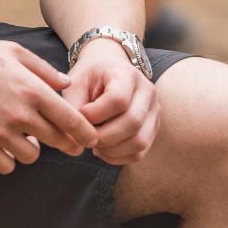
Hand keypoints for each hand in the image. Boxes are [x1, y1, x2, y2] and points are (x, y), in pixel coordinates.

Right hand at [0, 38, 96, 173]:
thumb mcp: (14, 51)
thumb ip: (43, 69)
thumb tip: (65, 85)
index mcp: (33, 90)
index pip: (72, 121)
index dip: (86, 134)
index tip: (90, 140)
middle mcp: (20, 114)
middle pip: (57, 141)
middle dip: (65, 144)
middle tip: (65, 143)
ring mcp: (0, 132)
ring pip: (32, 156)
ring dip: (31, 149)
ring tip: (21, 136)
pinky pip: (6, 166)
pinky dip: (7, 158)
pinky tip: (2, 144)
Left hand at [67, 40, 157, 165]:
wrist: (108, 69)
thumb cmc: (89, 77)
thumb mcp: (76, 83)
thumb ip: (73, 107)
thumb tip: (76, 139)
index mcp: (127, 74)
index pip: (118, 99)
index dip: (95, 114)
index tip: (80, 114)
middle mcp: (147, 92)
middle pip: (133, 122)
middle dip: (104, 136)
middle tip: (85, 136)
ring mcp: (154, 111)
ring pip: (139, 142)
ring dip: (112, 150)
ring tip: (93, 143)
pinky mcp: (152, 129)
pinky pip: (140, 153)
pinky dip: (118, 157)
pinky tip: (102, 149)